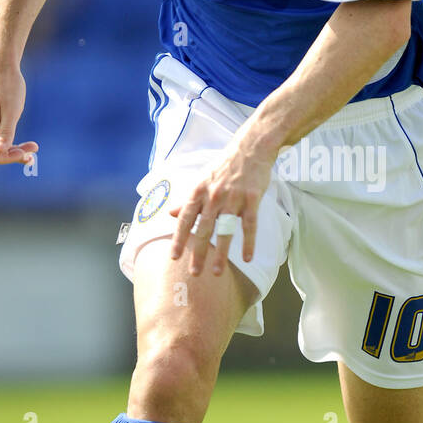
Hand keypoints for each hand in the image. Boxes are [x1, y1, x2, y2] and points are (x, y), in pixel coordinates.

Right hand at [0, 61, 37, 164]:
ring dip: (11, 146)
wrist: (0, 65)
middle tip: (35, 148)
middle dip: (14, 153)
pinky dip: (5, 137)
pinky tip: (18, 132)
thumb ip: (6, 132)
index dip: (10, 159)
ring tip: (31, 144)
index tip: (29, 154)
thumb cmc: (9, 86)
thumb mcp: (12, 111)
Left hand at [168, 134, 275, 275]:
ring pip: (225, 230)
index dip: (179, 239)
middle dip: (198, 253)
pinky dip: (248, 243)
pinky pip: (249, 225)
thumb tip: (170, 214)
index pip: (185, 219)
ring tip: (216, 272)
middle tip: (194, 273)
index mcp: (198, 191)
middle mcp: (214, 196)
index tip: (174, 257)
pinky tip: (246, 258)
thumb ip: (187, 200)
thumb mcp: (201, 180)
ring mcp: (233, 198)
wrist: (250, 149)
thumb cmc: (224, 166)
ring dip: (221, 253)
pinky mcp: (252, 199)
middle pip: (204, 229)